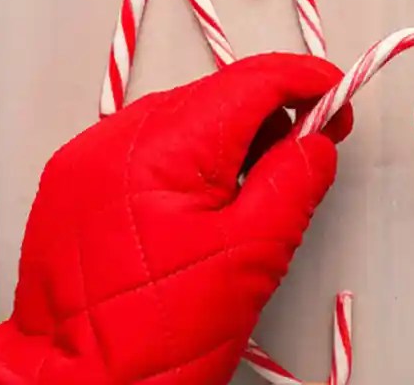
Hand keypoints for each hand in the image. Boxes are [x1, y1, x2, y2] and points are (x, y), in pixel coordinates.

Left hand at [0, 54, 352, 384]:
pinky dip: (188, 155)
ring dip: (230, 132)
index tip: (338, 94)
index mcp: (164, 148)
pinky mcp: (75, 183)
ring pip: (180, 116)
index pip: (249, 82)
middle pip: (214, 93)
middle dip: (271, 109)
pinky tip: (213, 192)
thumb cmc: (159, 334)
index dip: (303, 79)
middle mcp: (116, 138)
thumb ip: (294, 182)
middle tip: (313, 140)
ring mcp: (88, 158)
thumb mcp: (251, 255)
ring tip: (265, 175)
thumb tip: (317, 140)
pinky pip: (145, 145)